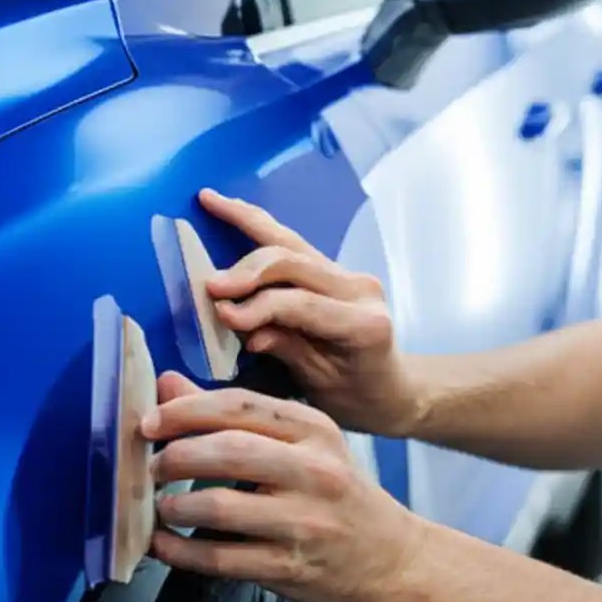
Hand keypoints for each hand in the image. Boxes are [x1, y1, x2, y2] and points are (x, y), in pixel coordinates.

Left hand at [142, 372, 426, 601]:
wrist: (393, 560)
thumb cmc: (338, 495)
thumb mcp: (302, 443)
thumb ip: (235, 413)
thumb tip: (168, 385)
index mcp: (314, 430)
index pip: (238, 405)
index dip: (183, 412)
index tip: (150, 423)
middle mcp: (313, 471)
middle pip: (226, 451)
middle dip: (174, 457)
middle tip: (152, 466)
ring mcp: (303, 523)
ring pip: (218, 507)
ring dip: (173, 507)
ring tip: (162, 506)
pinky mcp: (291, 568)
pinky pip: (220, 559)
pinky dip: (180, 552)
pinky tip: (164, 544)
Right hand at [198, 188, 422, 435]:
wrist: (391, 392)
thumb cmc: (359, 399)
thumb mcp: (321, 386)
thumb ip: (285, 349)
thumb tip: (242, 326)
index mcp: (363, 324)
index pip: (300, 303)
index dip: (256, 307)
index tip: (221, 315)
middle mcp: (360, 289)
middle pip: (294, 264)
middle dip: (247, 270)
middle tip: (209, 285)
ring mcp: (350, 275)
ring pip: (291, 242)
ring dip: (247, 220)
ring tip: (211, 201)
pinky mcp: (337, 270)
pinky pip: (293, 244)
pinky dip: (260, 225)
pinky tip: (233, 207)